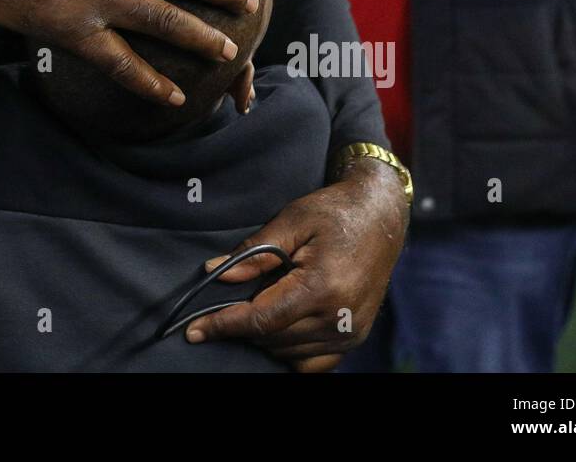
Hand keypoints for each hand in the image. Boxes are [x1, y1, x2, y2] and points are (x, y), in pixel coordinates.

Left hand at [183, 157, 407, 366]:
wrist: (381, 217)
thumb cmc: (335, 212)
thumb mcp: (291, 220)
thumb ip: (253, 253)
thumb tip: (216, 274)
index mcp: (321, 287)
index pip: (262, 320)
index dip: (224, 326)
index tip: (195, 330)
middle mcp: (339, 318)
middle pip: (273, 339)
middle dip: (240, 328)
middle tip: (218, 311)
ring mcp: (350, 332)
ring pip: (290, 354)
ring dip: (264, 338)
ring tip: (253, 308)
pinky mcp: (355, 337)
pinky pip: (314, 363)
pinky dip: (290, 352)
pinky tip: (277, 330)